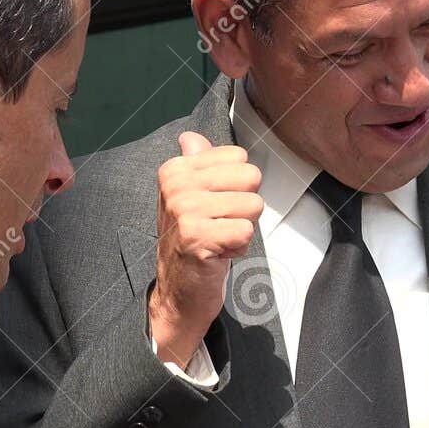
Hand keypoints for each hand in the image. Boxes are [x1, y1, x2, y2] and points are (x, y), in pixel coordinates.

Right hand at [149, 131, 262, 366]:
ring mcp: (184, 211)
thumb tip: (191, 137)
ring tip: (218, 239)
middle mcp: (177, 185)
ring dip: (241, 229)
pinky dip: (238, 248)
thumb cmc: (191, 241)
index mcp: (175, 169)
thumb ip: (196, 163)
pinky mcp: (196, 237)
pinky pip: (246, 231)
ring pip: (253, 205)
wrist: (178, 291)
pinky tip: (217, 253)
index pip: (239, 157)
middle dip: (244, 206)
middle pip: (251, 177)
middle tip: (219, 224)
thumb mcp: (190, 197)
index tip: (214, 207)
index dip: (236, 186)